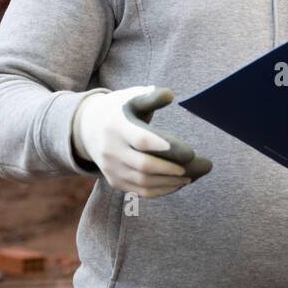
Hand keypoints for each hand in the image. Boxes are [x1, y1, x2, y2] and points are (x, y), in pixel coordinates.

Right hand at [71, 85, 211, 196]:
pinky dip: (162, 190)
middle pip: (144, 165)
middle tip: (200, 165)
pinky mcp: (115, 181)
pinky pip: (140, 191)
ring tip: (193, 175)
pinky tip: (179, 183)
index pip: (141, 140)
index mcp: (116, 125)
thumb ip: (152, 97)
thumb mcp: (132, 97)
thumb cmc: (120, 109)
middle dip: (174, 169)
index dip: (166, 147)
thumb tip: (171, 95)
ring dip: (171, 182)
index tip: (191, 151)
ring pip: (143, 181)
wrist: (88, 128)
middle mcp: (111, 149)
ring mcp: (111, 168)